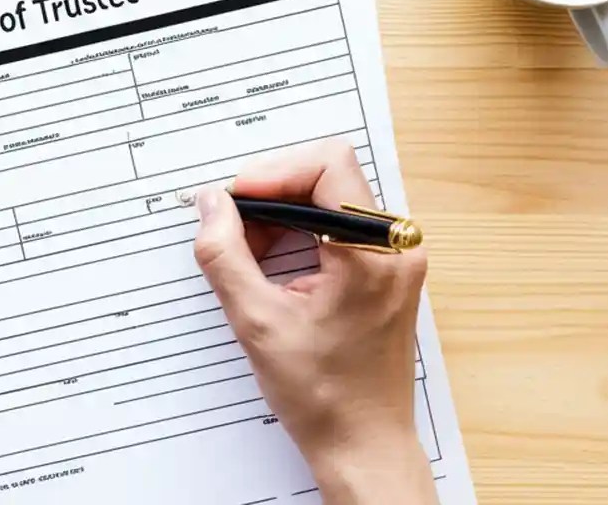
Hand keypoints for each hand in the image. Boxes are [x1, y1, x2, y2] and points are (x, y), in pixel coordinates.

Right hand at [191, 141, 436, 504]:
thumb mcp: (256, 322)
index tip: (237, 199)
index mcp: (371, 255)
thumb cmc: (323, 396)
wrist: (363, 443)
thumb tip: (211, 204)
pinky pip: (340, 224)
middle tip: (233, 228)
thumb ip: (225, 254)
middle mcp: (395, 248)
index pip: (328, 164)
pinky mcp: (388, 270)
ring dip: (283, 214)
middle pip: (329, 176)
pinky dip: (300, 232)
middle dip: (272, 194)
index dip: (273, 172)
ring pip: (332, 198)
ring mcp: (396, 258)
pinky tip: (272, 265)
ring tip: (248, 254)